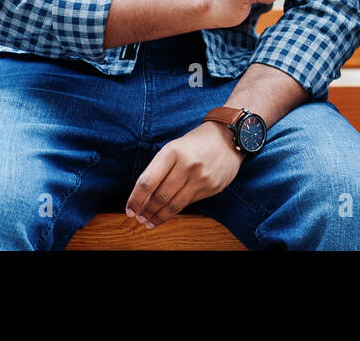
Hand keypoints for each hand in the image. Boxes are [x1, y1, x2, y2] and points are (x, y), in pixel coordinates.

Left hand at [125, 121, 245, 227]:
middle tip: (139, 218)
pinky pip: (189, 203)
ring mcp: (202, 177)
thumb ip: (160, 169)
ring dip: (159, 216)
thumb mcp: (175, 147)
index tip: (129, 209)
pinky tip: (168, 213)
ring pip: (174, 205)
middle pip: (160, 196)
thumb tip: (143, 197)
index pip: (148, 181)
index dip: (135, 199)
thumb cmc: (196, 142)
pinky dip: (176, 210)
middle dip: (146, 211)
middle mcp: (187, 164)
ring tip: (150, 222)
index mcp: (173, 151)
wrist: (230, 137)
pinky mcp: (212, 187)